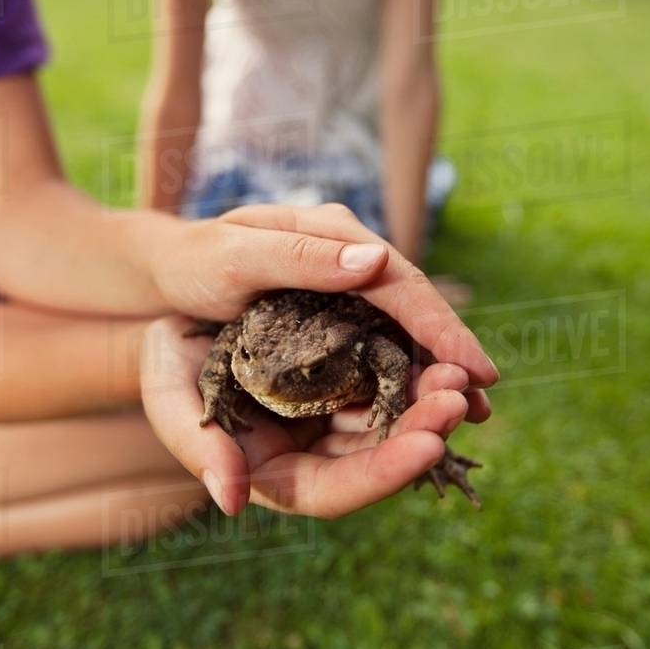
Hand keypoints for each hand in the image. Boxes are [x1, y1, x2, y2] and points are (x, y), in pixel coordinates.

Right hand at [141, 315, 490, 517]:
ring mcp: (332, 418)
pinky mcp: (347, 381)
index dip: (382, 473)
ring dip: (427, 398)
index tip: (427, 446)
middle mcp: (312, 455)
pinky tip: (440, 348)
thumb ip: (199, 448)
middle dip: (422, 432)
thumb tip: (232, 501)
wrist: (181, 317)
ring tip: (460, 371)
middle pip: (377, 459)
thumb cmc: (167, 361)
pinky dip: (415, 367)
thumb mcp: (170, 395)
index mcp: (273, 474)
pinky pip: (389, 380)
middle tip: (457, 397)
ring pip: (392, 420)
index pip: (335, 491)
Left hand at [151, 203, 498, 388]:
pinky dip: (404, 375)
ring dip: (435, 370)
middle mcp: (348, 256)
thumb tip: (376, 262)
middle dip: (450, 355)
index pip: (400, 283)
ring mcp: (344, 285)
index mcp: (331, 234)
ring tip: (470, 414)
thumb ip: (301, 259)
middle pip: (413, 308)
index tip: (476, 369)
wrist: (165, 270)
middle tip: (484, 403)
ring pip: (403, 330)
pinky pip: (380, 345)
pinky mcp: (336, 314)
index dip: (440, 326)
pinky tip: (423, 406)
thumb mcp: (236, 257)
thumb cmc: (192, 261)